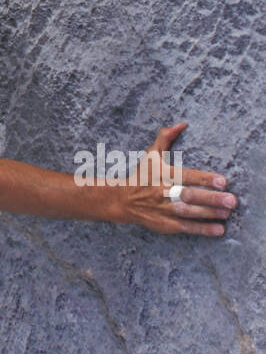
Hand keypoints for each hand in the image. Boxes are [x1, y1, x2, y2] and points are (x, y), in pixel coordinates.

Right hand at [120, 121, 236, 235]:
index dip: (204, 179)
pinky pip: (186, 227)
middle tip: (231, 200)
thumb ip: (166, 137)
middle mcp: (163, 192)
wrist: (123, 200)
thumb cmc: (142, 175)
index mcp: (163, 174)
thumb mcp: (151, 154)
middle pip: (189, 196)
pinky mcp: (165, 224)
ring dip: (209, 213)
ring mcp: (164, 209)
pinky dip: (202, 229)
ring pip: (189, 213)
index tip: (222, 181)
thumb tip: (182, 124)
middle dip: (211, 199)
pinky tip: (218, 229)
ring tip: (227, 213)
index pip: (186, 176)